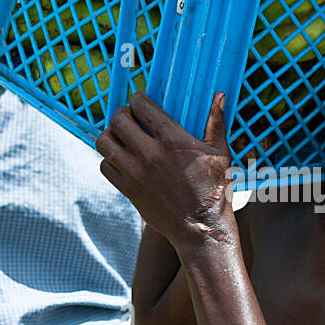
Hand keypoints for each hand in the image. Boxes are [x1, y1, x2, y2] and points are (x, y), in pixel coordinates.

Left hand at [96, 92, 233, 247]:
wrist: (200, 228)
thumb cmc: (214, 190)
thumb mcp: (220, 153)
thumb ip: (216, 122)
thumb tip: (219, 96)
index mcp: (173, 140)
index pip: (141, 106)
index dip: (137, 99)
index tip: (140, 103)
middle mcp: (151, 154)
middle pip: (118, 120)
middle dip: (122, 114)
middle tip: (129, 118)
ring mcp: (136, 173)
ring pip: (104, 142)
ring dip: (110, 135)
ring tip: (120, 137)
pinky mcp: (129, 190)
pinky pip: (104, 166)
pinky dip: (108, 160)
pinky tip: (121, 159)